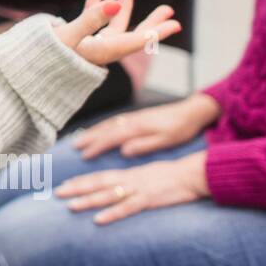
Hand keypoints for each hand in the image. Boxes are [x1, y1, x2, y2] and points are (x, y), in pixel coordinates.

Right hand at [53, 0, 180, 67]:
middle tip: (168, 9)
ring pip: (112, 26)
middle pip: (132, 35)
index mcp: (104, 52)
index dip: (157, 32)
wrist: (25, 69)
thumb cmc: (45, 55)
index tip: (175, 23)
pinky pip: (91, 22)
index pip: (137, 41)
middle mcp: (100, 50)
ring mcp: (89, 46)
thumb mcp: (69, 35)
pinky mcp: (76, 41)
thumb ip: (92, 19)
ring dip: (121, 8)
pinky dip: (95, 8)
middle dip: (150, 22)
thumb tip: (116, 2)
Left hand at [55, 151, 208, 223]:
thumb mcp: (149, 175)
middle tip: (57, 193)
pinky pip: (127, 208)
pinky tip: (98, 220)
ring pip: (107, 195)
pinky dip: (112, 214)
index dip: (81, 181)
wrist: (193, 174)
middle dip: (76, 189)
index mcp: (129, 174)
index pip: (100, 177)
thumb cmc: (173, 176)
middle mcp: (129, 180)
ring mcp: (138, 190)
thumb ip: (133, 180)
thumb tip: (120, 185)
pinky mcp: (149, 200)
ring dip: (88, 201)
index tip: (64, 185)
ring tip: (70, 206)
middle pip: (97, 184)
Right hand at [72, 93, 220, 159]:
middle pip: (105, 129)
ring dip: (93, 131)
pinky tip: (99, 130)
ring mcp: (133, 116)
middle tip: (74, 146)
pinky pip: (114, 121)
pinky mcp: (137, 116)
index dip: (97, 146)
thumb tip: (124, 150)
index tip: (84, 155)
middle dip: (88, 137)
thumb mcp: (166, 140)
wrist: (192, 111)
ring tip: (81, 139)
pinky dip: (102, 126)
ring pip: (108, 124)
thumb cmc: (181, 128)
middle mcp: (131, 120)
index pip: (111, 137)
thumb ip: (144, 145)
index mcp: (137, 127)